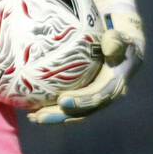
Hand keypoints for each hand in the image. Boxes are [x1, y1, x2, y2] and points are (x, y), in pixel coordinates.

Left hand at [27, 0, 144, 124]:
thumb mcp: (120, 36)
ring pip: (73, 112)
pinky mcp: (83, 96)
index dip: (81, 101)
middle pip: (82, 111)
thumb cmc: (117, 36)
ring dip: (53, 116)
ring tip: (32, 117)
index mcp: (116, 84)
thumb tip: (109, 47)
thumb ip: (117, 40)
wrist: (119, 42)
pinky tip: (31, 110)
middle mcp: (105, 96)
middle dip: (61, 115)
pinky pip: (67, 105)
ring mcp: (93, 98)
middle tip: (39, 116)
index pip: (98, 96)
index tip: (61, 101)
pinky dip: (51, 108)